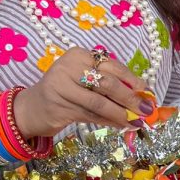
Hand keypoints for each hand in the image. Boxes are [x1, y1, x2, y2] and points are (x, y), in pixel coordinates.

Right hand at [13, 48, 152, 137]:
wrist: (32, 108)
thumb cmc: (65, 91)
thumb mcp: (84, 78)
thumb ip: (109, 82)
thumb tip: (142, 94)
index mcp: (78, 55)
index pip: (112, 66)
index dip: (133, 80)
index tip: (148, 92)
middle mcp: (68, 67)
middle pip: (107, 83)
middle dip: (130, 98)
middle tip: (146, 109)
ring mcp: (61, 87)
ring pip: (100, 102)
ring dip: (121, 114)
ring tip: (136, 121)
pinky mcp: (59, 107)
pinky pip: (91, 115)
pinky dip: (109, 121)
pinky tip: (121, 125)